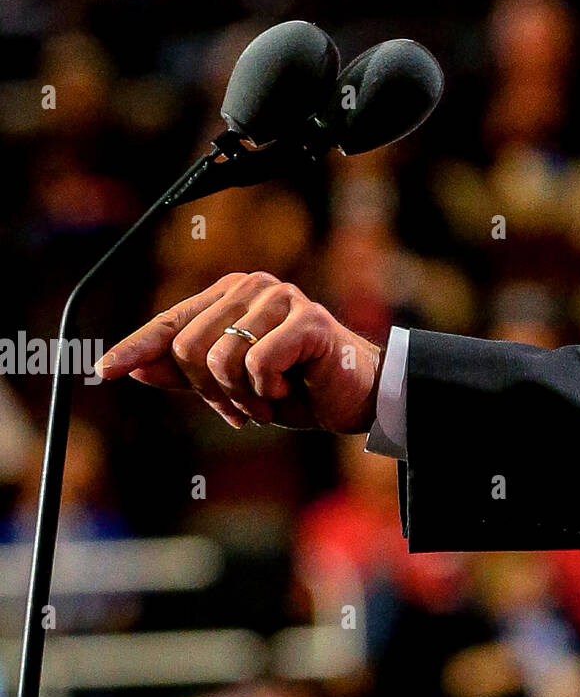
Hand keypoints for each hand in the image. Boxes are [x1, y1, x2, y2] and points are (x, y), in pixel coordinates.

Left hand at [95, 271, 382, 433]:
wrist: (358, 396)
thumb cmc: (298, 385)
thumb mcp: (233, 386)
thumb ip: (186, 374)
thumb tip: (133, 369)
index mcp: (231, 295)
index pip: (171, 321)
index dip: (136, 348)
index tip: (103, 371)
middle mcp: (252, 287)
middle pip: (188, 346)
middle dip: (208, 391)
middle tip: (238, 409)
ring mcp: (282, 298)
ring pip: (220, 358)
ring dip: (239, 396)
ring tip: (266, 401)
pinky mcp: (308, 320)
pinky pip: (257, 363)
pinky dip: (267, 389)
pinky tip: (288, 387)